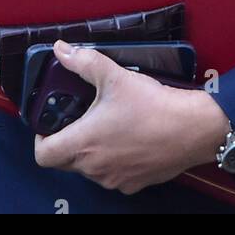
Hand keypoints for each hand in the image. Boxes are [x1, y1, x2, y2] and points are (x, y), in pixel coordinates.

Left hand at [32, 40, 230, 195]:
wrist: (193, 129)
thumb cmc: (154, 106)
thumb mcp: (115, 76)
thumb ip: (83, 62)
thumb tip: (62, 50)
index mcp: (84, 143)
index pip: (43, 155)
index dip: (41, 138)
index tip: (51, 123)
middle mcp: (95, 168)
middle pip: (65, 161)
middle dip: (67, 141)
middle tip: (79, 118)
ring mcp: (115, 179)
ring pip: (89, 169)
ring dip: (91, 151)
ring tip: (107, 125)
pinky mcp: (134, 184)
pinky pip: (112, 175)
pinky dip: (113, 160)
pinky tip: (127, 139)